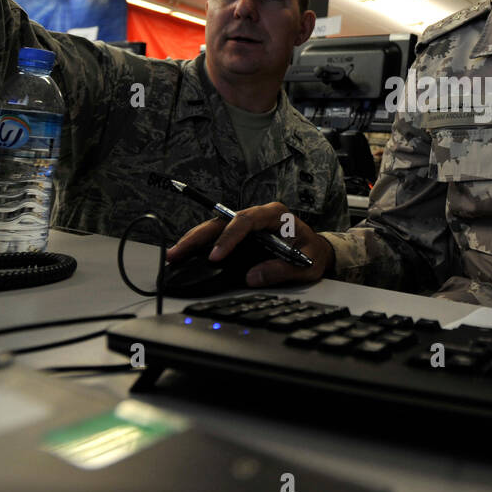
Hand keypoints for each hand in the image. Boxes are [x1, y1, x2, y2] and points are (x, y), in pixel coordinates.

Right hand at [167, 202, 332, 287]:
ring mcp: (248, 224)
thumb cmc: (313, 253)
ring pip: (215, 227)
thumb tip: (253, 277)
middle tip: (178, 252)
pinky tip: (186, 255)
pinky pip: (218, 236)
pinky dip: (201, 245)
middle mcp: (258, 215)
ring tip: (174, 254)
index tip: (216, 256)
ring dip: (194, 240)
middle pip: (223, 221)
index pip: (246, 220)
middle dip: (199, 236)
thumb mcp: (306, 265)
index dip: (229, 238)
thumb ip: (282, 269)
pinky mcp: (241, 235)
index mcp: (276, 214)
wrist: (317, 251)